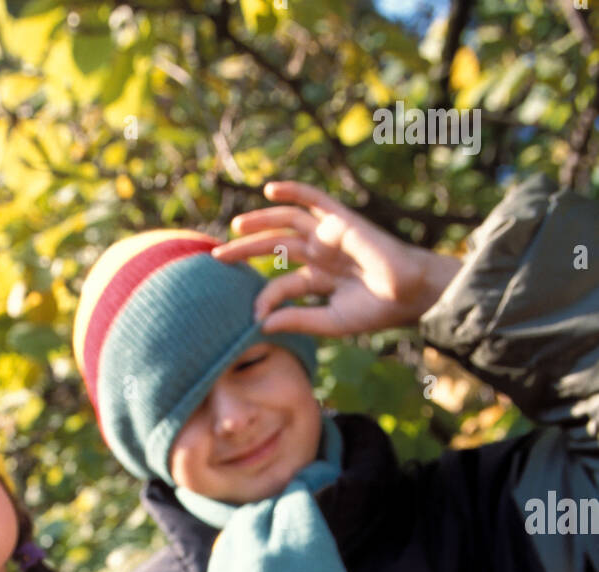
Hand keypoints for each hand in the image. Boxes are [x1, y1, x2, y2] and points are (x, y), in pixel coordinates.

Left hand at [212, 180, 459, 335]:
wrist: (410, 293)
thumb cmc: (377, 310)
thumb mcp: (331, 321)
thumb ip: (297, 319)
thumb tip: (260, 325)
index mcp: (318, 279)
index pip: (281, 284)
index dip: (265, 298)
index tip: (253, 316)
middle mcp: (320, 254)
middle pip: (275, 247)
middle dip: (246, 250)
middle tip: (217, 257)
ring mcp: (329, 235)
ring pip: (287, 222)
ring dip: (260, 220)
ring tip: (234, 226)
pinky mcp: (340, 220)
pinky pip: (313, 198)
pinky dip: (292, 190)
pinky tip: (268, 190)